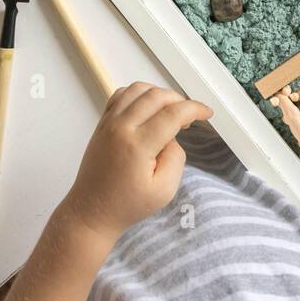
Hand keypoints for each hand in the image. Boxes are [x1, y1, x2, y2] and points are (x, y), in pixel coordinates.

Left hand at [59, 82, 212, 243]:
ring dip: (159, 94)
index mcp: (138, 145)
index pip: (172, 114)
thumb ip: (176, 158)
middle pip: (156, 96)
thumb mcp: (164, 190)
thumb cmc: (128, 205)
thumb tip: (173, 136)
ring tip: (170, 111)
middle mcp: (121, 127)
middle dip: (180, 100)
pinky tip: (148, 108)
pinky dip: (139, 94)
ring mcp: (108, 123)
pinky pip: (121, 95)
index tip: (207, 114)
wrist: (92, 211)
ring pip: (138, 89)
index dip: (194, 109)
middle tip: (189, 118)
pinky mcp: (101, 123)